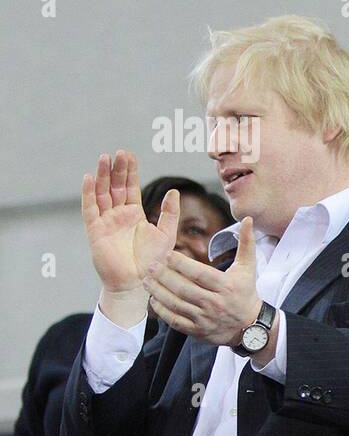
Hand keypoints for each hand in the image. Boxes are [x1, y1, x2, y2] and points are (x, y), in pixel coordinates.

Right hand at [81, 151, 177, 294]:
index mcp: (134, 214)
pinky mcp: (95, 230)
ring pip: (101, 193)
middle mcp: (118, 215)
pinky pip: (90, 209)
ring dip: (101, 176)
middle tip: (118, 153)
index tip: (129, 155)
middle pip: (114, 186)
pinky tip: (88, 178)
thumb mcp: (166, 234)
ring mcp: (105, 221)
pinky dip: (88, 194)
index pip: (130, 187)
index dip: (129, 172)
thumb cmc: (152, 262)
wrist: (138, 282)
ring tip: (103, 159)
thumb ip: (170, 213)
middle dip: (116, 169)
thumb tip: (173, 191)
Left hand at [143, 217, 261, 346]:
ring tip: (146, 280)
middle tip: (150, 265)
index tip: (167, 254)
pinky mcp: (198, 331)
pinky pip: (175, 320)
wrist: (250, 326)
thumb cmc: (246, 292)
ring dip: (158, 292)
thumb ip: (246, 242)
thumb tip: (248, 218)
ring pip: (176, 304)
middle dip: (164, 276)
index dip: (181, 264)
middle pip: (184, 288)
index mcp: (226, 286)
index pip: (199, 273)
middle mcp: (215, 303)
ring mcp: (205, 318)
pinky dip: (162, 310)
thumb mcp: (248, 267)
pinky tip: (153, 299)